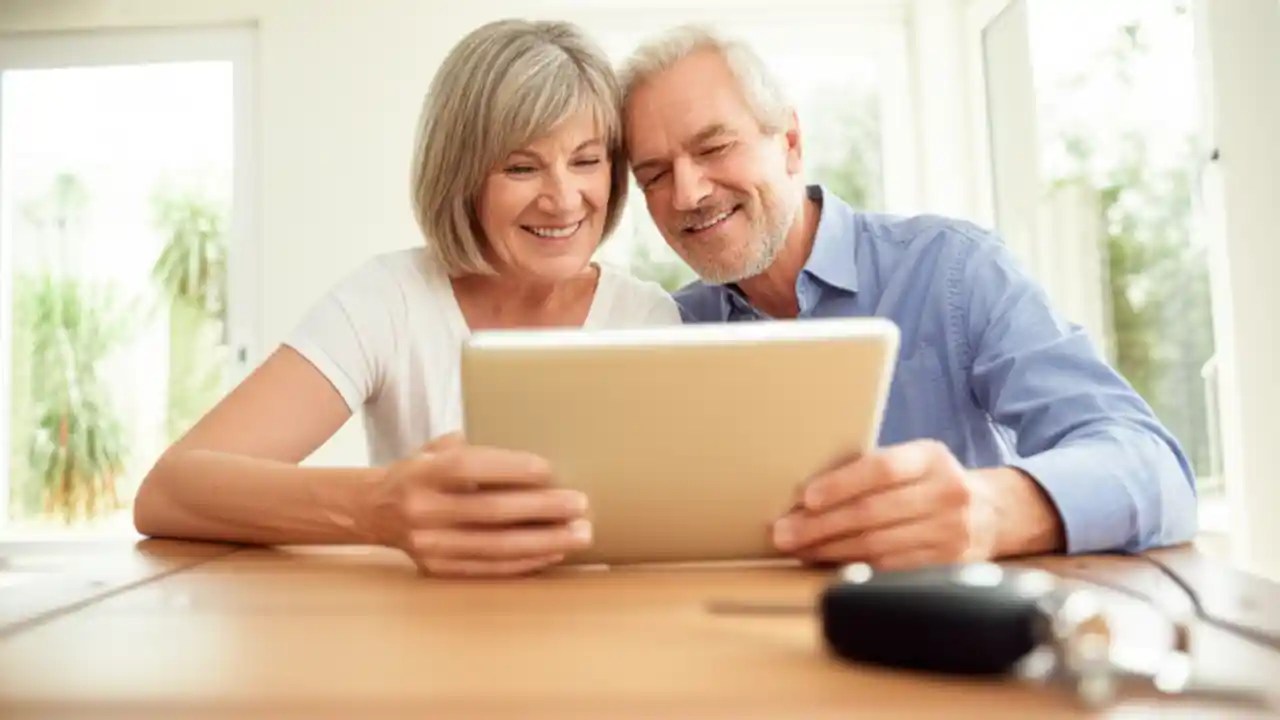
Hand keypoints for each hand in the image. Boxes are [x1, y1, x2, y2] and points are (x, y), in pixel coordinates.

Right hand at [366, 433, 591, 576]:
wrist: (374, 511)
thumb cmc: (422, 473)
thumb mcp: (435, 449)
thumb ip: (474, 448)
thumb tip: (527, 455)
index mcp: (423, 473)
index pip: (469, 468)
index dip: (510, 469)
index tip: (549, 469)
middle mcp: (423, 510)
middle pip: (491, 512)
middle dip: (542, 509)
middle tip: (580, 504)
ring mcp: (430, 545)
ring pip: (496, 547)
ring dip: (545, 541)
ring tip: (580, 533)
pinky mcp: (439, 570)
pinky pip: (490, 568)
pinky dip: (526, 561)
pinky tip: (554, 551)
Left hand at [771, 440, 1001, 569]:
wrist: (992, 512)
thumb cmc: (929, 483)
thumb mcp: (912, 461)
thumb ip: (871, 469)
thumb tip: (805, 493)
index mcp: (931, 457)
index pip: (881, 469)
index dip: (840, 484)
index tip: (805, 498)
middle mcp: (947, 493)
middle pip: (872, 512)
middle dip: (820, 525)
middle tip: (783, 532)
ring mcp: (951, 532)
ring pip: (877, 545)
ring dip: (829, 549)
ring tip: (797, 548)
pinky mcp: (948, 564)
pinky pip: (890, 568)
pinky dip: (854, 566)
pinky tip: (828, 562)